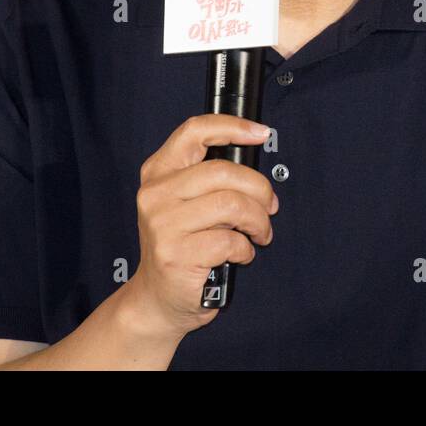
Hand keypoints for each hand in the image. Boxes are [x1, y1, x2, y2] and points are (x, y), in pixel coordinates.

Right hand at [124, 114, 277, 339]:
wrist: (158, 298)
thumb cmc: (181, 245)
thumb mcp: (185, 201)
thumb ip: (209, 177)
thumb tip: (254, 157)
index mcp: (158, 172)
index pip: (194, 131)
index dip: (232, 127)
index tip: (260, 134)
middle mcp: (156, 194)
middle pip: (223, 171)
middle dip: (259, 189)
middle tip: (270, 206)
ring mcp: (163, 225)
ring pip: (232, 205)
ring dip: (258, 221)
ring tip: (259, 232)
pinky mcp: (176, 255)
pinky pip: (230, 241)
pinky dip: (246, 249)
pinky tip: (240, 254)